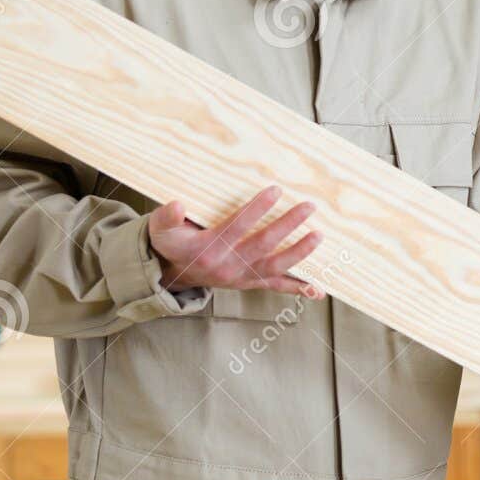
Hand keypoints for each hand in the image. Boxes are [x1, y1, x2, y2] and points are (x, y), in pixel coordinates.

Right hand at [148, 186, 324, 298]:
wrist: (174, 274)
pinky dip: (298, 288)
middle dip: (288, 225)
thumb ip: (166, 217)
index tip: (276, 190)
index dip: (256, 209)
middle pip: (263, 245)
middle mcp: (228, 266)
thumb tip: (177, 205)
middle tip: (308, 206)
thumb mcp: (161, 230)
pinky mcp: (251, 283)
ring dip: (300, 253)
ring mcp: (242, 277)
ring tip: (319, 236)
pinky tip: (318, 289)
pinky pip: (276, 287)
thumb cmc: (172, 245)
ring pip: (275, 266)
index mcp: (208, 249)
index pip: (237, 227)